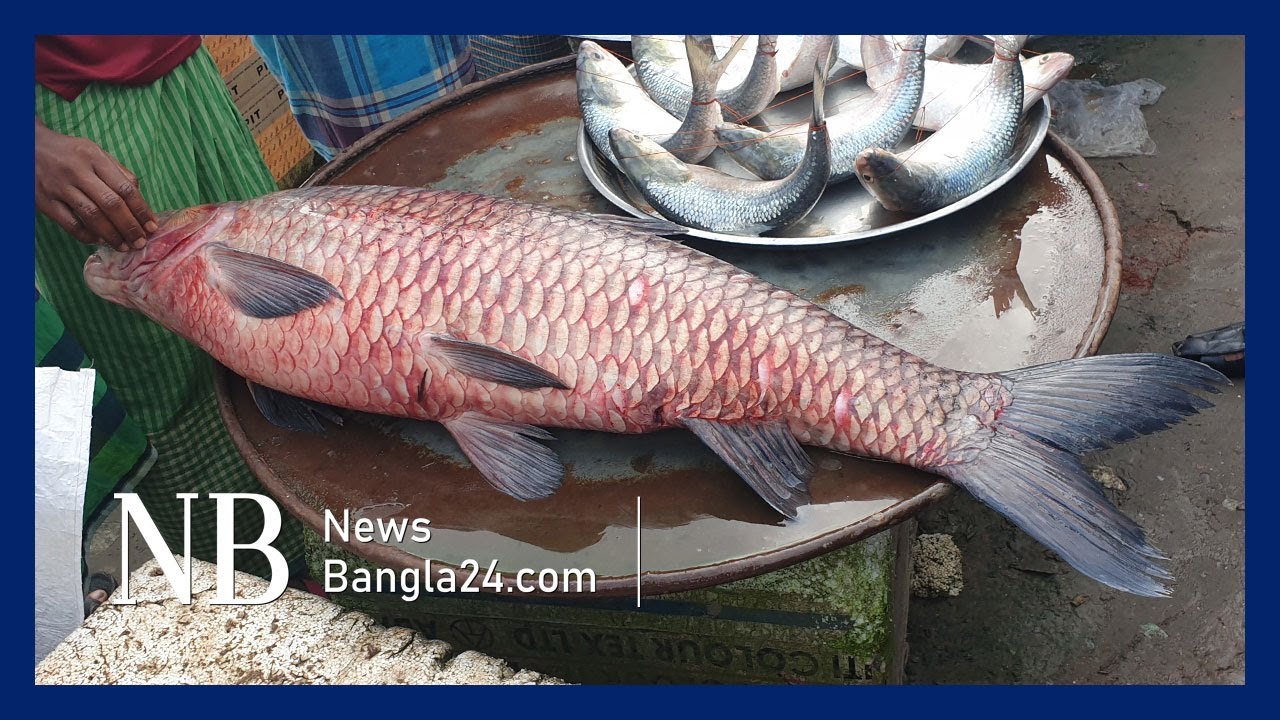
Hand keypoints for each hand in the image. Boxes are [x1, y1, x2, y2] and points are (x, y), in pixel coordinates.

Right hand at [35, 117, 157, 251]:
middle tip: (141, 242)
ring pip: (92, 215)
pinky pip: (69, 223)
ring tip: (124, 246)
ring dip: (112, 235)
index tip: (152, 226)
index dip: (141, 210)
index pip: (125, 188)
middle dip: (130, 227)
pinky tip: (98, 241)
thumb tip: (139, 195)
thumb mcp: (95, 152)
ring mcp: (59, 186)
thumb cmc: (70, 152)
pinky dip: (86, 235)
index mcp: (94, 157)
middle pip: (111, 204)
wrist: (27, 146)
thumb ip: (118, 171)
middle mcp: (77, 171)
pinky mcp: (44, 201)